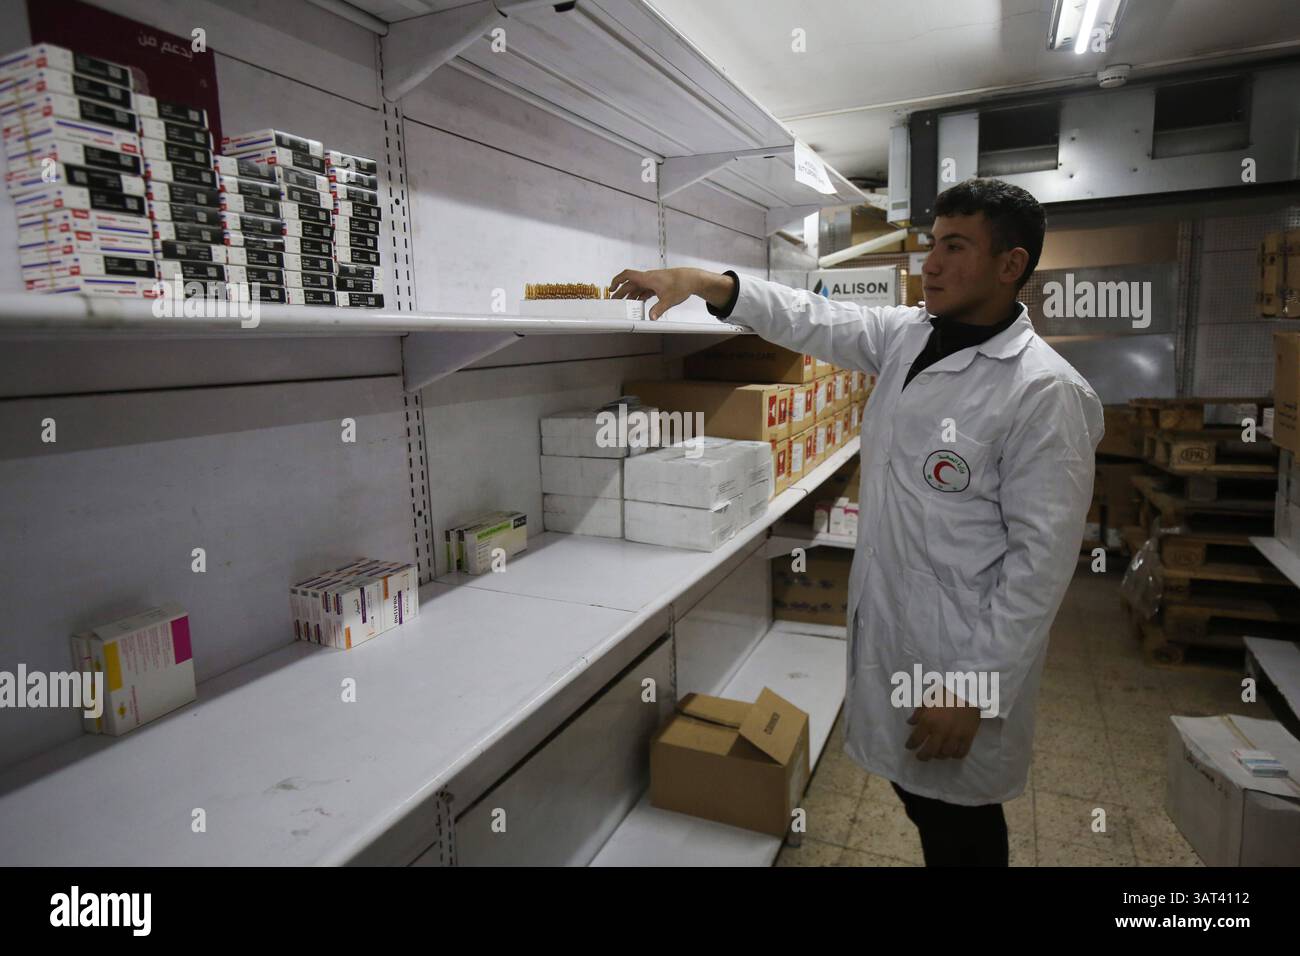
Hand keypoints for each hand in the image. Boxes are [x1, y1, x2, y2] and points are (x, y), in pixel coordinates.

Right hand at [609, 267, 733, 320]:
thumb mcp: (669, 299)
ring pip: (637, 288)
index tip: (611, 288)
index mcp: (648, 278)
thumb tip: (651, 317)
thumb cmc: (682, 284)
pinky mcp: (658, 285)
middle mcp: (648, 278)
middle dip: (621, 293)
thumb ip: (658, 309)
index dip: (617, 281)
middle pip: (630, 284)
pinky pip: (645, 290)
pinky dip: (640, 296)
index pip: (627, 276)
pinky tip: (638, 303)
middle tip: (614, 301)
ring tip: (624, 304)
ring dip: (630, 295)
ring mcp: (653, 281)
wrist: (692, 279)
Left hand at [905, 696, 983, 760]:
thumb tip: (910, 723)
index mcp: (928, 720)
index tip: (909, 746)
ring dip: (938, 756)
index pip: (916, 739)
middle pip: (930, 752)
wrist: (969, 690)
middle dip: (922, 756)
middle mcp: (941, 730)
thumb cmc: (945, 692)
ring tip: (936, 753)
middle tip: (920, 756)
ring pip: (945, 754)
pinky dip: (954, 755)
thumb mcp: (927, 699)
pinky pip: (961, 752)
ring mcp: (955, 735)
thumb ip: (918, 713)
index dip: (910, 745)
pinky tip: (951, 752)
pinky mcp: (968, 736)